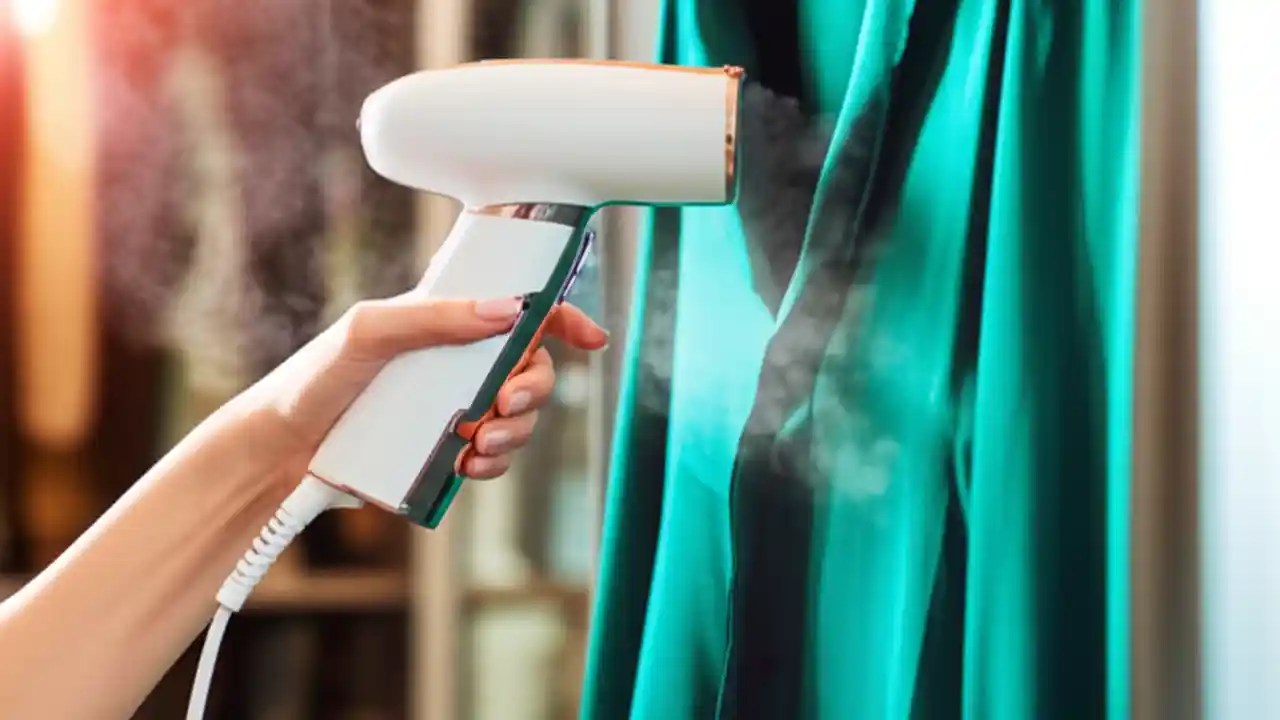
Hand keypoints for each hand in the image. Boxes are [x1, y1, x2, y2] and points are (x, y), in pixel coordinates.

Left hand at [221, 290, 607, 486]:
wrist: (279, 450)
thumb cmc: (314, 378)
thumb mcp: (370, 331)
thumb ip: (435, 316)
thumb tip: (506, 310)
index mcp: (444, 323)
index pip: (516, 313)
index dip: (562, 321)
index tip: (591, 339)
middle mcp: (456, 364)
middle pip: (530, 370)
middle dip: (535, 388)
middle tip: (507, 403)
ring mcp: (453, 410)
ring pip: (517, 418)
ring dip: (516, 432)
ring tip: (481, 444)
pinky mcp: (443, 453)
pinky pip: (492, 458)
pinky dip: (493, 463)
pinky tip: (470, 465)